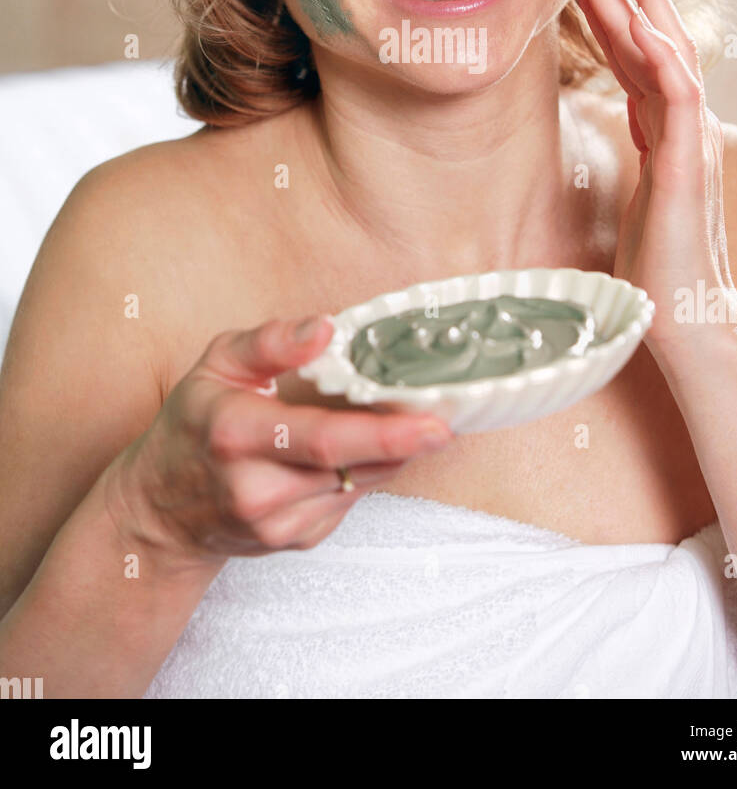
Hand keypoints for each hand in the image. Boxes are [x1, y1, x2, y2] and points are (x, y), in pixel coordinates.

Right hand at [104, 316, 453, 567]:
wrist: (160, 511)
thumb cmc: (192, 425)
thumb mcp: (216, 364)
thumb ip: (270, 341)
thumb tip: (325, 328)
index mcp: (235, 433)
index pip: (321, 438)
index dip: (384, 432)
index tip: (432, 422)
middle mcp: (255, 487)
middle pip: (350, 465)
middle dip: (404, 443)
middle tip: (445, 421)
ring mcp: (275, 523)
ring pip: (358, 483)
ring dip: (389, 454)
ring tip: (406, 422)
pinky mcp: (294, 540)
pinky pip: (349, 500)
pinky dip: (363, 472)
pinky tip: (358, 449)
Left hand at [566, 0, 736, 360]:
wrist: (686, 319)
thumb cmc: (657, 265)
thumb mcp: (640, 190)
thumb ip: (639, 147)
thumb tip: (626, 115)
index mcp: (666, 131)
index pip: (637, 58)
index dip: (614, 13)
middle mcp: (683, 127)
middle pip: (652, 43)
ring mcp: (690, 142)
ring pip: (667, 57)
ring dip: (640, 6)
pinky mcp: (687, 167)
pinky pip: (680, 101)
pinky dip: (665, 59)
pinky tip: (644, 27)